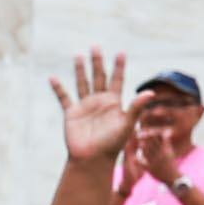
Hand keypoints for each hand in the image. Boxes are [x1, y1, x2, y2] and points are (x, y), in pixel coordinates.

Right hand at [56, 47, 136, 172]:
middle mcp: (100, 101)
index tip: (121, 53)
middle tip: (95, 46)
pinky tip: (53, 78)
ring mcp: (85, 106)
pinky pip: (64, 98)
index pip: (117, 80)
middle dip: (98, 62)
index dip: (119, 67)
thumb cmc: (112, 144)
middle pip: (99, 77)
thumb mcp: (127, 124)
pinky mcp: (72, 114)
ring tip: (78, 55)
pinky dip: (58, 88)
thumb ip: (137, 107)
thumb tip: (150, 92)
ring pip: (82, 83)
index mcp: (114, 103)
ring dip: (80, 70)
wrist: (93, 159)